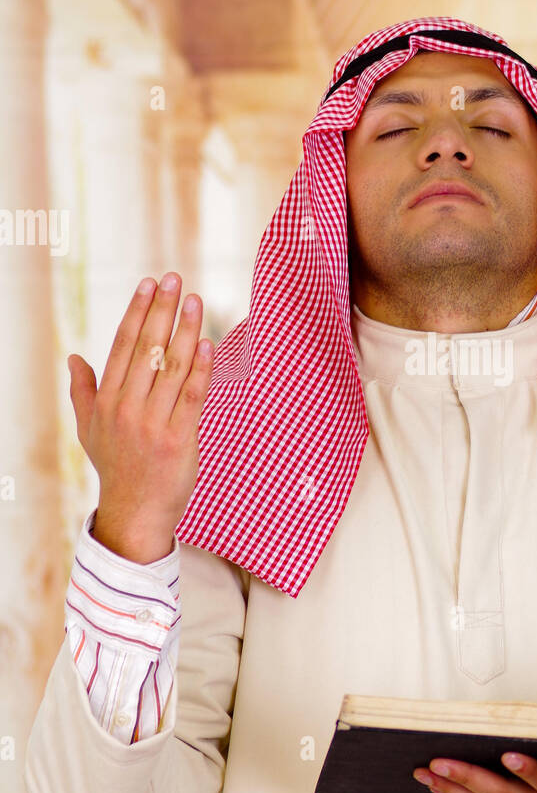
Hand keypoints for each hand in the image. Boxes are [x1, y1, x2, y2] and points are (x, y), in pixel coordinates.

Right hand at [67, 273, 213, 562]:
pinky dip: (200, 368)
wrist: (135, 513)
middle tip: (174, 279)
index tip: (149, 284)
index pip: (122, 346)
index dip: (137, 312)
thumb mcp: (89, 430)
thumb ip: (82, 391)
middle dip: (162, 310)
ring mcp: (152, 423)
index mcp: (106, 400)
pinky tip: (207, 342)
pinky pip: (192, 396)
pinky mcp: (178, 439)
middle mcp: (126, 408)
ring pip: (170, 366)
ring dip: (184, 330)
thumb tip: (74, 358)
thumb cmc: (116, 467)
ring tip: (194, 301)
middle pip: (147, 348)